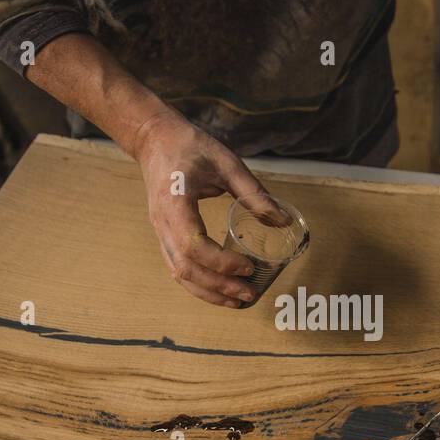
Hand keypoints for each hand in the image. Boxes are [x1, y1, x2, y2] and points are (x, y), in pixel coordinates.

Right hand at [132, 112, 273, 307]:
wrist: (154, 138)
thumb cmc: (190, 146)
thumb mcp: (227, 163)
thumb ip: (254, 192)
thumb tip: (284, 221)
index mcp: (175, 202)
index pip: (193, 244)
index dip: (220, 262)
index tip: (247, 267)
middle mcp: (162, 222)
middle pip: (184, 267)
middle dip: (217, 286)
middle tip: (248, 293)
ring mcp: (159, 230)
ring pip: (177, 273)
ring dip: (207, 292)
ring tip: (237, 301)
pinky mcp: (163, 234)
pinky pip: (176, 266)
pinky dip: (197, 283)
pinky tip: (219, 290)